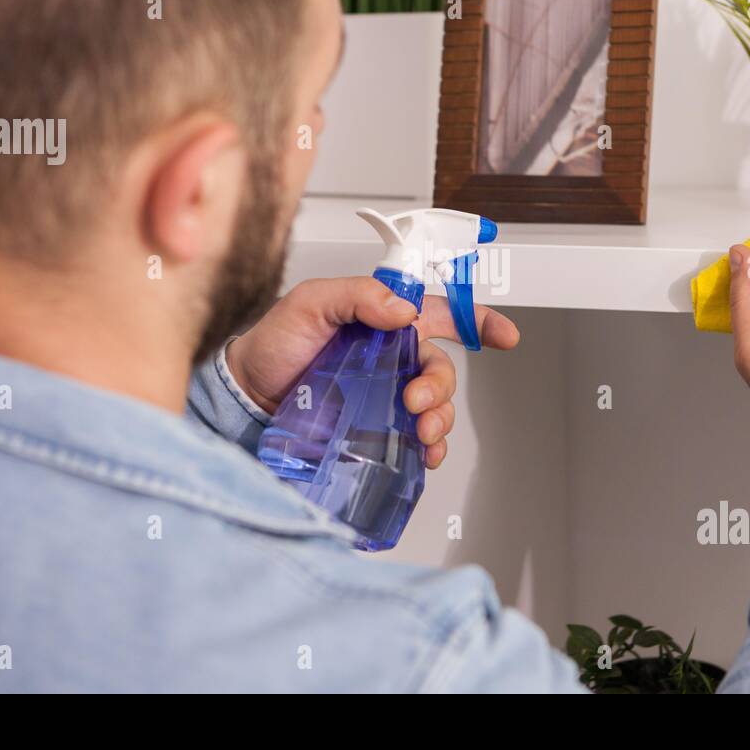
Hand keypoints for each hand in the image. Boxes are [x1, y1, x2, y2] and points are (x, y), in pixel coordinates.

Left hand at [226, 277, 519, 467]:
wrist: (245, 396)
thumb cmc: (275, 345)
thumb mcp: (311, 303)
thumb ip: (358, 296)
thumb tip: (400, 309)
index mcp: (384, 322)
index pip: (441, 315)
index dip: (478, 323)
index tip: (504, 336)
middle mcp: (391, 359)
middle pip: (441, 368)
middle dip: (441, 386)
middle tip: (417, 398)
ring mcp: (385, 396)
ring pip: (434, 406)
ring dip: (439, 418)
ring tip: (421, 430)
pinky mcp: (376, 430)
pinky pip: (416, 441)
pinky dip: (430, 449)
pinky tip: (425, 453)